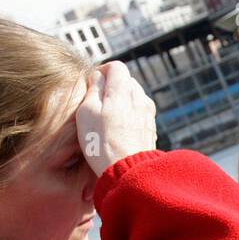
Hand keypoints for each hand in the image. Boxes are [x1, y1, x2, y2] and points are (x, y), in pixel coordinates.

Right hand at [75, 62, 156, 176]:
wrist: (128, 172)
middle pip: (126, 81)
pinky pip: (139, 113)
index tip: (92, 84)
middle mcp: (140, 98)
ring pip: (134, 97)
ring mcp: (148, 114)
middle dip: (112, 87)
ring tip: (108, 119)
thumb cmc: (101, 143)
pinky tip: (120, 130)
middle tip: (97, 103)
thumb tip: (98, 76)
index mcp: (123, 89)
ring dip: (122, 101)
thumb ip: (93, 88)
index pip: (116, 66)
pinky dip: (130, 115)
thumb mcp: (86, 112)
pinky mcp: (151, 129)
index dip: (102, 72)